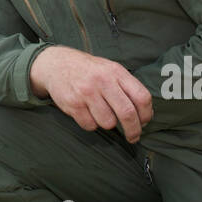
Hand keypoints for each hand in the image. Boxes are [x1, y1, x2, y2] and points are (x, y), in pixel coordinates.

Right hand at [30, 46, 152, 141]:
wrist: (55, 64)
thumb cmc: (88, 70)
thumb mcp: (109, 69)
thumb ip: (126, 86)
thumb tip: (144, 113)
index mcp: (116, 72)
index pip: (141, 97)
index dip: (146, 114)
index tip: (144, 122)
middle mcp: (102, 81)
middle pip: (127, 113)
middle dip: (134, 130)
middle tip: (133, 137)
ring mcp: (87, 92)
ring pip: (108, 123)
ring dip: (107, 123)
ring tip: (101, 114)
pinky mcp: (73, 104)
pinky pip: (90, 125)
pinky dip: (91, 124)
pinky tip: (87, 113)